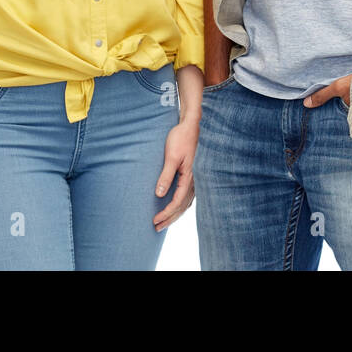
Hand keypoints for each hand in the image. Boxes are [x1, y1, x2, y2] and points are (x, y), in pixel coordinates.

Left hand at [153, 116, 198, 230]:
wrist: (193, 124)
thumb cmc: (181, 138)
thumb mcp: (171, 156)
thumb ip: (166, 176)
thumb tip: (159, 194)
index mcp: (190, 177)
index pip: (177, 202)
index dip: (166, 213)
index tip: (155, 220)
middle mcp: (196, 180)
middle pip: (183, 206)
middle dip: (170, 218)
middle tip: (156, 227)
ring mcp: (197, 178)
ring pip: (187, 202)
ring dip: (176, 213)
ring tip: (164, 221)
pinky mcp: (195, 174)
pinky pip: (189, 195)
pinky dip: (182, 205)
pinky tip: (176, 207)